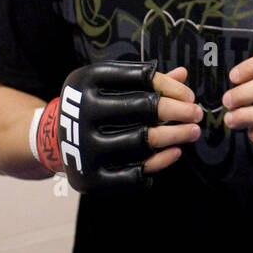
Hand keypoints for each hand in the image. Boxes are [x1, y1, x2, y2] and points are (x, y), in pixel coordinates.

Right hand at [34, 61, 201, 191]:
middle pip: (142, 107)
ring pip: (142, 140)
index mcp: (87, 80)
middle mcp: (82, 110)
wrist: (55, 139)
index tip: (189, 95)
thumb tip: (183, 75)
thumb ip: (144, 81)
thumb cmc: (95, 106)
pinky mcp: (89, 177)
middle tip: (198, 113)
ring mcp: (84, 145)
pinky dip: (158, 163)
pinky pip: (133, 173)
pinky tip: (175, 152)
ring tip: (193, 131)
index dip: (170, 86)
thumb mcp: (111, 85)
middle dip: (178, 110)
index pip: (140, 77)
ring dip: (175, 135)